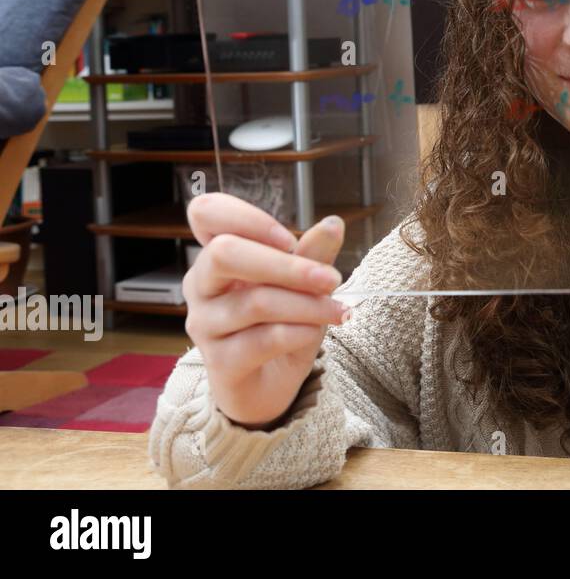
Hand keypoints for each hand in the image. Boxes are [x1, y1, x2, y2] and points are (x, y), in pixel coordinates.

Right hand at [182, 193, 348, 429]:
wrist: (268, 385)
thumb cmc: (280, 325)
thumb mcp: (302, 286)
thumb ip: (312, 255)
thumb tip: (333, 224)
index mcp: (217, 254)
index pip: (205, 212)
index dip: (245, 217)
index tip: (289, 238)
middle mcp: (201, 284)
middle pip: (225, 253)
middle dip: (287, 265)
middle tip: (331, 278)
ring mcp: (204, 324)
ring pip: (255, 302)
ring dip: (307, 305)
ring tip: (339, 310)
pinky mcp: (219, 361)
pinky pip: (263, 340)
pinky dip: (298, 332)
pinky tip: (316, 332)